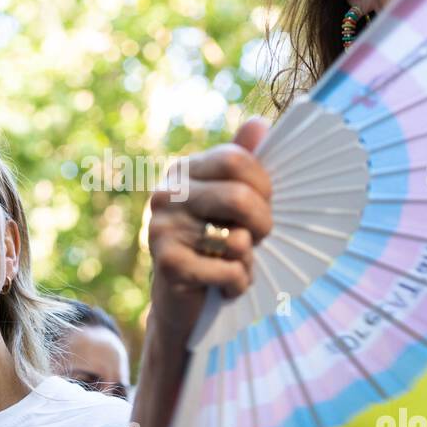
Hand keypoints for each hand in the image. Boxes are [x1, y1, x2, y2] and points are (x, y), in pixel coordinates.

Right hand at [146, 117, 272, 350]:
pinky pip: (228, 270)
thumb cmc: (215, 247)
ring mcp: (161, 228)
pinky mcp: (167, 264)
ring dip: (250, 260)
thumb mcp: (231, 203)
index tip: (264, 206)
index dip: (263, 184)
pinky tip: (226, 287)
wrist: (183, 304)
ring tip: (237, 265)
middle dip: (263, 224)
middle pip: (239, 197)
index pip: (235, 159)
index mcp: (182, 172)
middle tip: (257, 241)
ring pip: (237, 239)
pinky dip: (238, 284)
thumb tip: (261, 122)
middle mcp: (166, 194)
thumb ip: (244, 164)